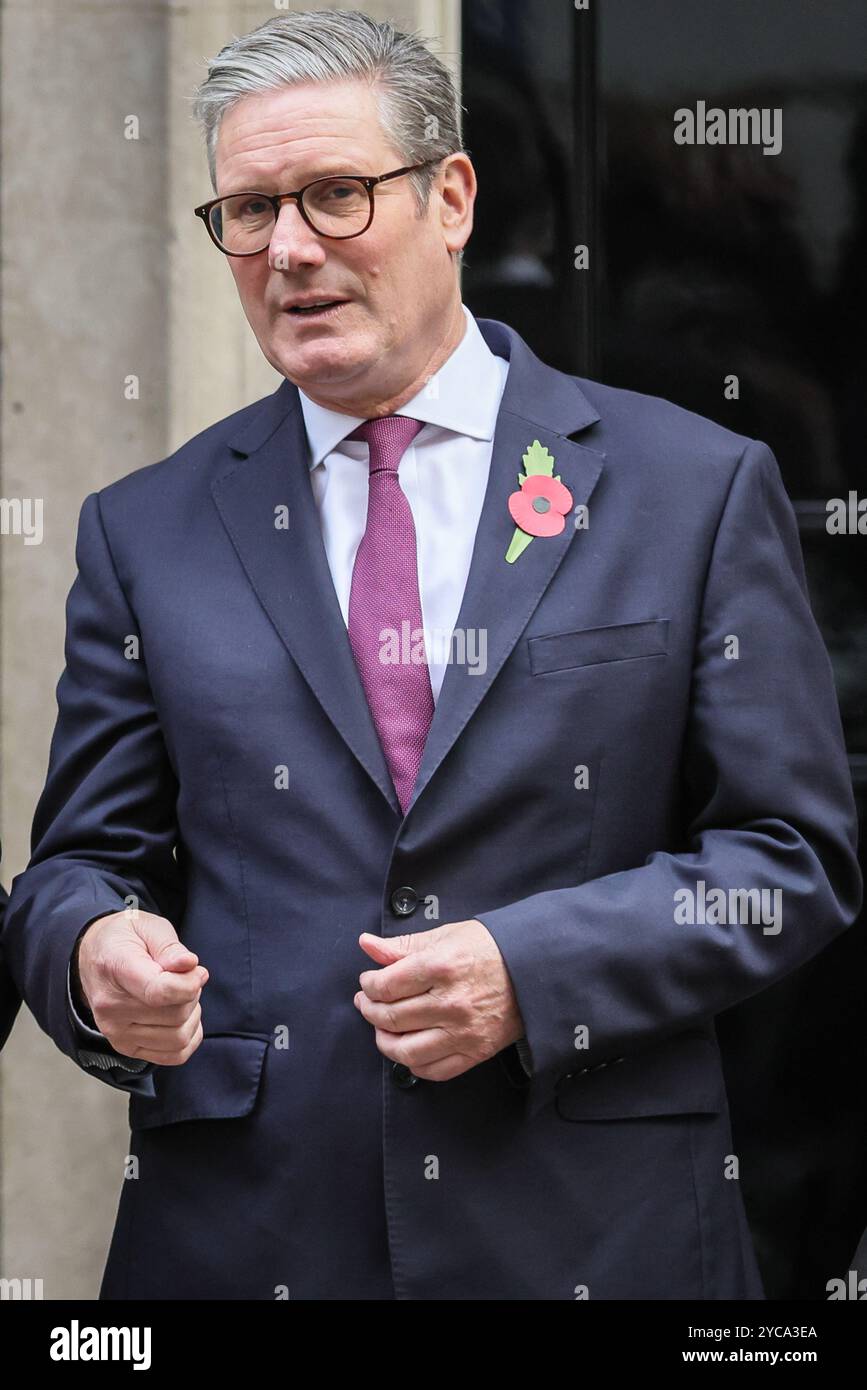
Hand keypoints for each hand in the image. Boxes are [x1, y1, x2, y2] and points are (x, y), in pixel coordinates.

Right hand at [75, 909, 207, 1064]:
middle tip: (185, 976)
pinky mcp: (126, 1047)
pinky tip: (182, 1016)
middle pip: (175, 1015)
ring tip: (180, 994)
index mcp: (116, 969)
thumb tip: (189, 965)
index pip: (158, 992)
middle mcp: (111, 1007)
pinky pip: (174, 1055)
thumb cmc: (126, 939)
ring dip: (191, 1015)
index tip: (197, 970)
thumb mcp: (149, 927)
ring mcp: (116, 1032)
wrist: (95, 956)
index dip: (188, 984)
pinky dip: (189, 1037)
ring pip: (178, 1037)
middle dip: (192, 993)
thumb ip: (170, 947)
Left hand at [353, 919, 523, 1080]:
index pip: (386, 985)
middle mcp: (451, 1002)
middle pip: (391, 1018)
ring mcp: (464, 1031)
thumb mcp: (445, 936)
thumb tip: (367, 945)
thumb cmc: (489, 949)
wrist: (534, 969)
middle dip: (370, 1010)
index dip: (369, 984)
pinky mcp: (476, 1052)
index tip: (369, 981)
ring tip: (383, 1027)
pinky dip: (413, 1064)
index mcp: (442, 966)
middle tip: (368, 1002)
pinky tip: (409, 1047)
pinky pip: (434, 1070)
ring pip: (406, 1051)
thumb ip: (403, 945)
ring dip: (385, 1041)